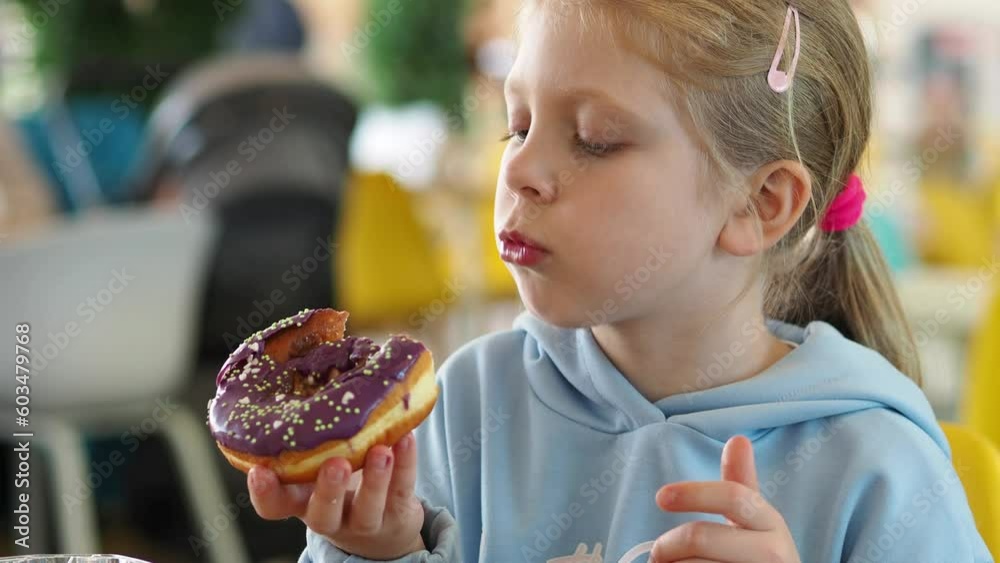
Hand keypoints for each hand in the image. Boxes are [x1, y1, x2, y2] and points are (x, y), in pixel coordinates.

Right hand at [247, 432, 426, 559]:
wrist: (385, 526)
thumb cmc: (344, 480)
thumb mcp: (319, 461)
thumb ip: (314, 432)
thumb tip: (315, 365)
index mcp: (302, 499)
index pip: (274, 505)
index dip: (264, 493)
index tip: (260, 470)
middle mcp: (330, 515)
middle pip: (322, 513)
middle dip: (328, 489)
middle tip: (336, 463)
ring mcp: (365, 520)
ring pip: (367, 507)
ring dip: (375, 478)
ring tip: (382, 450)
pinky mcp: (397, 514)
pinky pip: (402, 490)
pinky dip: (405, 464)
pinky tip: (405, 439)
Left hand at [650, 436, 800, 562]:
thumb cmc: (760, 557)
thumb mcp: (756, 521)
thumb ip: (741, 484)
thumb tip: (738, 439)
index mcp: (771, 523)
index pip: (733, 497)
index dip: (693, 493)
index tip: (661, 496)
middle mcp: (772, 552)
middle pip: (700, 537)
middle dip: (667, 544)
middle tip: (657, 553)